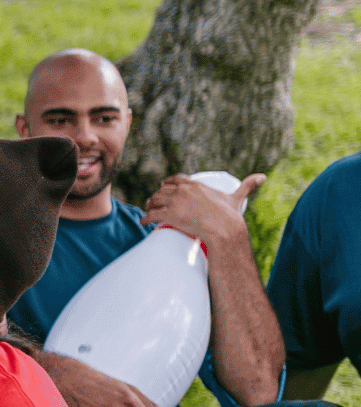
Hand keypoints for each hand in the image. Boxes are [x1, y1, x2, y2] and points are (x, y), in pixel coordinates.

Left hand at [142, 173, 261, 253]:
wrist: (224, 229)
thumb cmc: (230, 215)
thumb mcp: (236, 197)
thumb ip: (247, 186)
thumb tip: (263, 176)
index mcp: (195, 185)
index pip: (175, 179)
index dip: (168, 183)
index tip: (163, 187)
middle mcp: (183, 190)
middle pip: (162, 190)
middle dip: (156, 196)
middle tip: (153, 203)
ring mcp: (175, 202)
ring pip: (154, 200)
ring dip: (149, 206)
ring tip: (148, 211)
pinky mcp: (169, 215)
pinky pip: (151, 214)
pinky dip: (145, 218)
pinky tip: (143, 222)